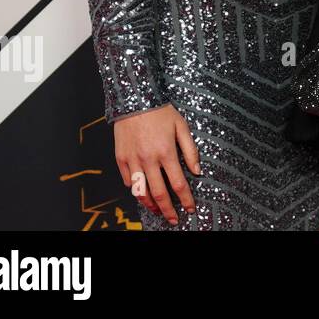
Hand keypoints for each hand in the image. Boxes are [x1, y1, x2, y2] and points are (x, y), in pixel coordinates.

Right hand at [113, 104, 199, 224]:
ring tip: (157, 211)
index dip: (186, 199)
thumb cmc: (160, 111)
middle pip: (159, 193)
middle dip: (168, 210)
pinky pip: (127, 181)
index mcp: (166, 152)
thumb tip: (197, 171)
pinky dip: (135, 190)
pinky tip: (142, 192)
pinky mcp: (120, 158)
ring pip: (140, 192)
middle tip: (174, 219)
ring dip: (150, 205)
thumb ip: (191, 150)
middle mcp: (148, 160)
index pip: (178, 184)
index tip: (191, 209)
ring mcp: (132, 160)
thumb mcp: (182, 127)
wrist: (134, 98)